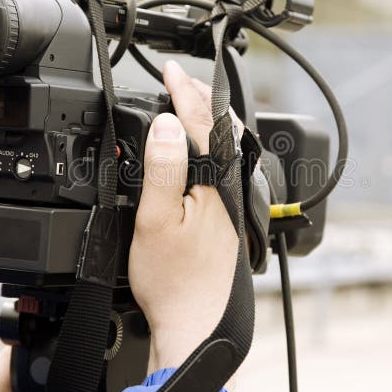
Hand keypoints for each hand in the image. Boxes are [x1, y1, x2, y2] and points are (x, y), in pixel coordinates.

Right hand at [129, 60, 242, 375]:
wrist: (195, 323)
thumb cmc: (174, 282)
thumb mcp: (155, 220)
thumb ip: (163, 168)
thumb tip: (164, 123)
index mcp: (219, 182)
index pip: (201, 122)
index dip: (182, 91)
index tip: (169, 68)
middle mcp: (234, 188)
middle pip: (222, 128)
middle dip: (201, 97)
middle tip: (179, 76)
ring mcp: (236, 203)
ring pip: (228, 146)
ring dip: (209, 118)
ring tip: (190, 101)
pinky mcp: (231, 215)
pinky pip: (227, 165)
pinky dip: (213, 144)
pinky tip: (202, 148)